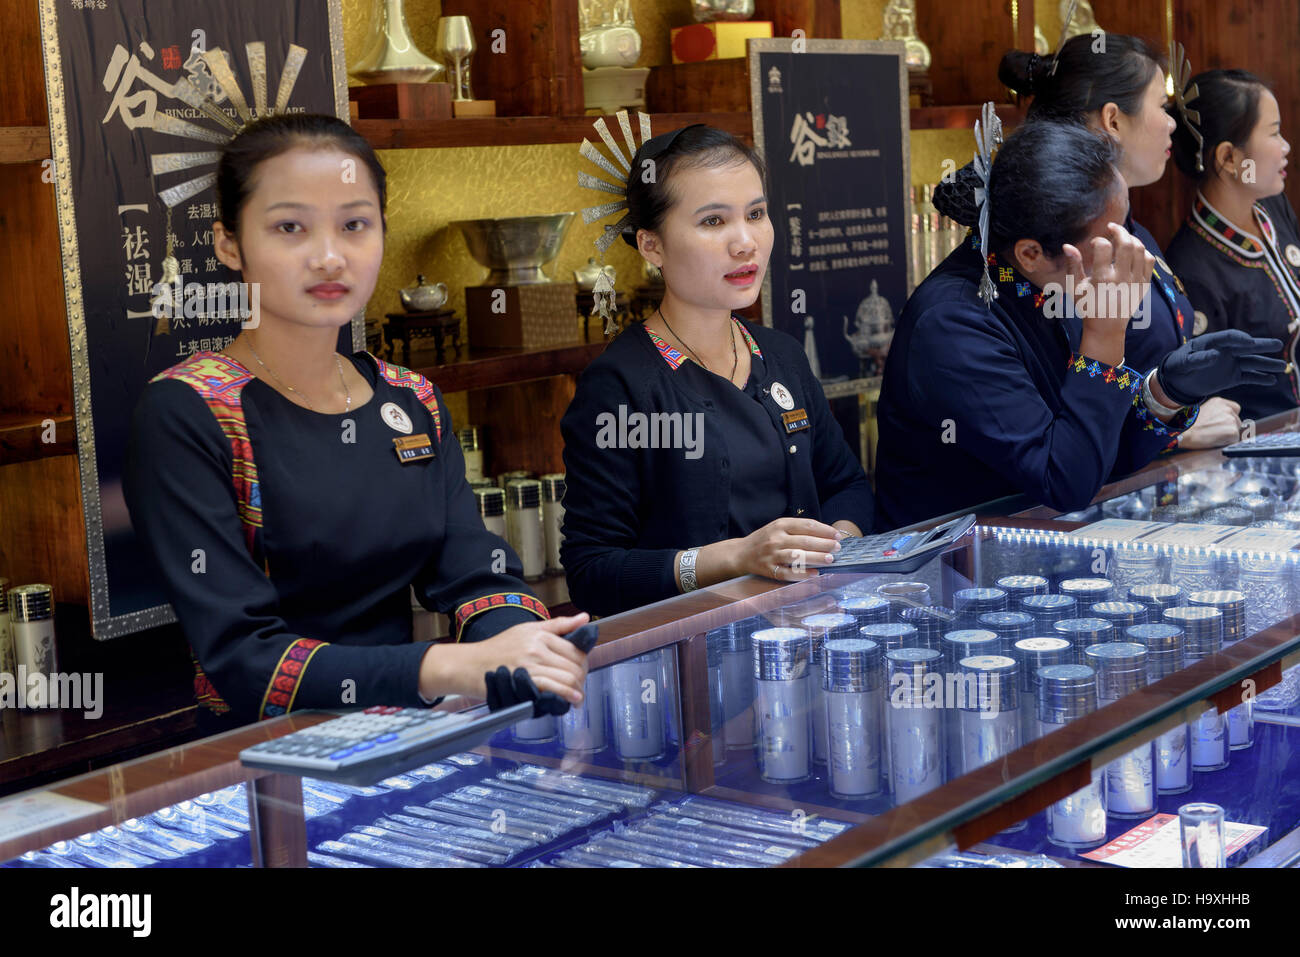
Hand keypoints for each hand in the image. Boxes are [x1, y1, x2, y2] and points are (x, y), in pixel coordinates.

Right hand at [420, 612, 589, 705]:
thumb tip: (585, 618)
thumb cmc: (497, 648)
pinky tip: (572, 700)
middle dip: (581, 679)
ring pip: (567, 678)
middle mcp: (537, 647)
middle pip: (575, 665)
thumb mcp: (527, 629)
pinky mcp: (523, 682)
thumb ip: (558, 625)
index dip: (583, 663)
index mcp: (540, 634)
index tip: (580, 672)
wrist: (469, 664)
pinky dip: (566, 695)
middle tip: (578, 687)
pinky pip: (553, 688)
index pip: (576, 649)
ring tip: (577, 697)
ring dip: (577, 691)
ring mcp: (530, 665)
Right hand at [734, 517, 841, 580]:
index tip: (837, 535)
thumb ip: (797, 529)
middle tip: (838, 547)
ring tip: (831, 559)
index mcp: (780, 525)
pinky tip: (815, 574)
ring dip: (816, 557)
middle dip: (824, 544)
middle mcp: (776, 539)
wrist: (740, 553)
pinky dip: (803, 574)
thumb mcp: (778, 528)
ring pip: (798, 556)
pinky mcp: (769, 569)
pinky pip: (788, 573)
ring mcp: (772, 554)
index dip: (824, 530)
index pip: (806, 525)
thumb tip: (825, 534)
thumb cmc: (764, 540)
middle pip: (804, 540)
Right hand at [1065, 223, 1152, 366]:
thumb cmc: (1088, 306)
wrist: (1107, 327)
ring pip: (1140, 249)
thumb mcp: (1076, 288)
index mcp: (1102, 279)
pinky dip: (1143, 251)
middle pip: (1126, 243)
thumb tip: (1067, 245)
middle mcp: (1121, 278)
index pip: (1103, 247)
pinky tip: (1133, 251)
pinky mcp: (1144, 284)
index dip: (1098, 240)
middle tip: (1112, 227)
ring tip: (1123, 237)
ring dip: (1131, 239)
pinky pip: (1149, 260)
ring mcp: (1135, 281)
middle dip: (1119, 230)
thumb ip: (1073, 265)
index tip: (1095, 244)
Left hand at [1158, 330, 1286, 405]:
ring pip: (1252, 362)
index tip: (1250, 343)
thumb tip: (1215, 356)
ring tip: (1283, 366)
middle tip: (1278, 344)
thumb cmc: (1178, 366)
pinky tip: (1272, 380)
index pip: (1230, 337)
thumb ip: (1198, 359)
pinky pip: (1249, 377)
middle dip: (1262, 346)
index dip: (1240, 339)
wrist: (1177, 381)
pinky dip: (1259, 379)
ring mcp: (1231, 364)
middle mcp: (1226, 351)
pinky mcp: (1233, 377)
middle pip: (1247, 347)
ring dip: (1267, 364)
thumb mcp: (1184, 363)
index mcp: (1213, 342)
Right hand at [1176, 397, 1242, 448]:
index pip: (1235, 409)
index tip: (1221, 423)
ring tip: (1212, 436)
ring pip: (1236, 430)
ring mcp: (1231, 420)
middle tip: (1214, 431)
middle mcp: (1227, 408)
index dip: (1229, 417)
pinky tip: (1214, 440)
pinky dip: (1226, 442)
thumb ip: (1217, 413)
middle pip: (1237, 420)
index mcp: (1219, 401)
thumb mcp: (1203, 411)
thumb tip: (1223, 421)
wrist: (1183, 433)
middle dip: (1228, 427)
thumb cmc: (1188, 425)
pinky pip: (1234, 440)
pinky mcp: (1233, 431)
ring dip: (1227, 435)